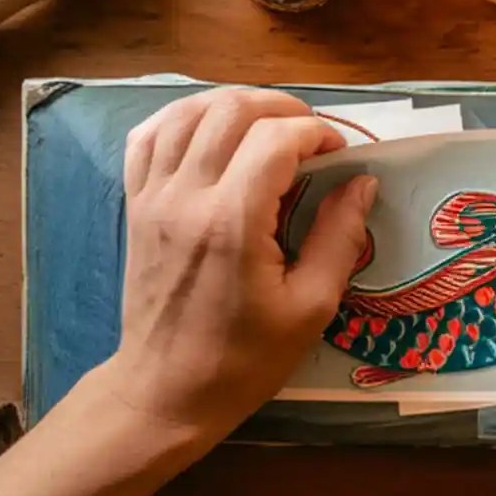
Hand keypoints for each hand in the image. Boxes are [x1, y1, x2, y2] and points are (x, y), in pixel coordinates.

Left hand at [107, 88, 375, 447]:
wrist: (166, 391)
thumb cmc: (244, 360)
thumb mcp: (311, 307)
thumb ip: (339, 237)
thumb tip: (361, 183)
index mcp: (233, 223)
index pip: (277, 138)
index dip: (317, 133)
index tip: (340, 155)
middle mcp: (187, 196)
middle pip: (232, 110)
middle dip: (281, 108)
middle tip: (311, 134)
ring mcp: (153, 196)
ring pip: (188, 111)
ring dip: (234, 105)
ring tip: (267, 125)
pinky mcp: (135, 204)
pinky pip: (149, 136)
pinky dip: (183, 118)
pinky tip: (210, 130)